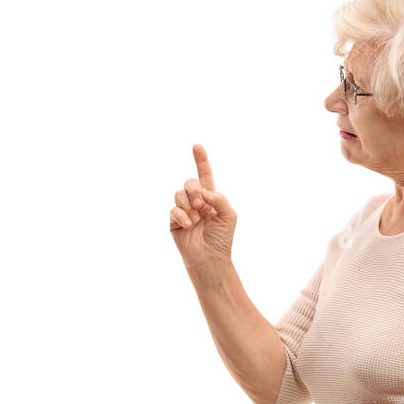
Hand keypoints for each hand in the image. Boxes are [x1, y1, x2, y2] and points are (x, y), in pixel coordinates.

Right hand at [169, 144, 236, 270]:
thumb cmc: (222, 238)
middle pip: (190, 182)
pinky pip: (174, 209)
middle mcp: (196, 201)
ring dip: (189, 205)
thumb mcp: (229, 215)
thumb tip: (202, 192)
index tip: (197, 146)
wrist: (210, 258)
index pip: (205, 175)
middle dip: (194, 189)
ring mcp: (183, 211)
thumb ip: (219, 198)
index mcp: (211, 197)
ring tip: (196, 220)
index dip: (201, 160)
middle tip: (201, 204)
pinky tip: (189, 226)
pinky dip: (182, 216)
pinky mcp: (174, 221)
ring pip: (179, 194)